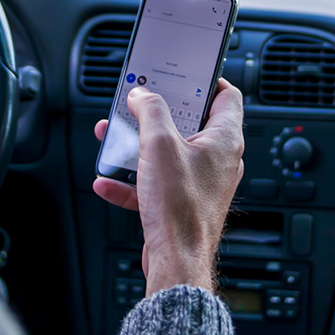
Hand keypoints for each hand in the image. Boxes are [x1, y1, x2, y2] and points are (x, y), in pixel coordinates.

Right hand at [93, 78, 244, 295]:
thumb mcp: (159, 145)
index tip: (181, 73)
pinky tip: (108, 180)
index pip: (226, 95)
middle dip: (157, 114)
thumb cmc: (181, 209)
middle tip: (139, 104)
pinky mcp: (182, 202)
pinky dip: (132, 180)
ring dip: (138, 146)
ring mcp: (200, 183)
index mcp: (224, 139)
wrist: (176, 261)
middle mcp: (217, 160)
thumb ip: (151, 112)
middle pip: (190, 123)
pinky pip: (156, 183)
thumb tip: (143, 96)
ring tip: (115, 139)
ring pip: (168, 153)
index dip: (205, 80)